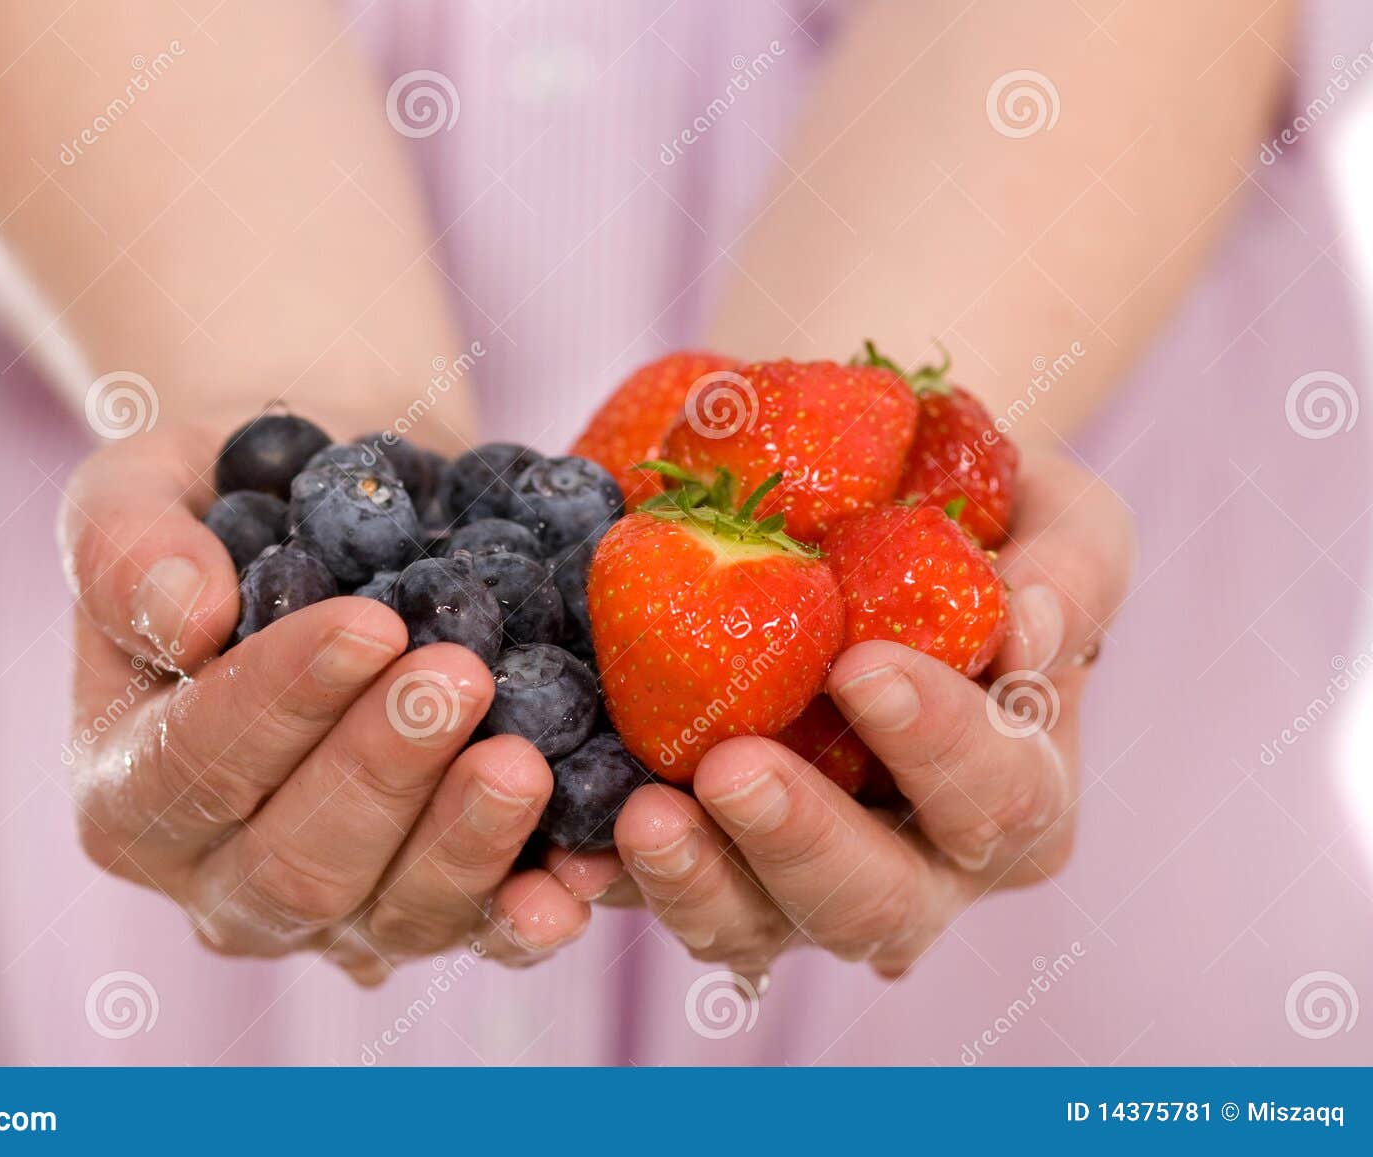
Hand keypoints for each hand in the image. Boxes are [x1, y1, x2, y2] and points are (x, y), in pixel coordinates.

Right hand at [58, 422, 588, 982]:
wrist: (349, 519)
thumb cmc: (231, 505)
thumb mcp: (142, 491)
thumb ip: (124, 547)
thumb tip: (183, 616)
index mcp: (130, 792)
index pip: (194, 767)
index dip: (281, 702)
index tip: (369, 624)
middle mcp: (224, 879)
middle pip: (297, 866)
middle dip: (380, 772)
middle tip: (458, 679)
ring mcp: (338, 911)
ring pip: (397, 915)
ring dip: (464, 842)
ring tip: (522, 762)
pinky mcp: (437, 903)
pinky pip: (487, 931)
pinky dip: (535, 909)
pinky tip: (581, 873)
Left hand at [554, 451, 1132, 978]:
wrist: (849, 510)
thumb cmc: (971, 521)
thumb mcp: (1053, 513)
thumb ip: (1072, 566)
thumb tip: (1034, 632)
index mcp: (1017, 792)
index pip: (1000, 797)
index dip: (938, 745)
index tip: (861, 664)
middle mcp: (917, 863)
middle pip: (874, 900)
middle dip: (803, 842)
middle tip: (734, 767)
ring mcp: (799, 880)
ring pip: (757, 928)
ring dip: (698, 882)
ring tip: (642, 817)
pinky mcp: (705, 864)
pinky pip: (657, 901)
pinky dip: (612, 884)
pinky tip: (572, 851)